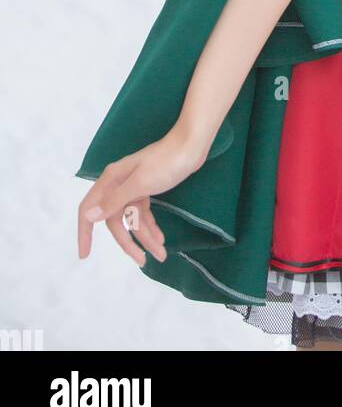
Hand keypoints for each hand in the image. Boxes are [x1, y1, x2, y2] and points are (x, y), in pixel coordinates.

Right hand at [77, 126, 206, 267]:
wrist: (191, 145)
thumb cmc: (165, 162)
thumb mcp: (140, 183)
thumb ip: (114, 200)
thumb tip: (89, 215)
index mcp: (111, 180)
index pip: (88, 209)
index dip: (84, 233)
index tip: (84, 255)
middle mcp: (118, 184)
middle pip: (115, 221)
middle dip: (128, 242)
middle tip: (142, 261)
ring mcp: (133, 187)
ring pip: (133, 220)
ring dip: (146, 237)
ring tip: (162, 254)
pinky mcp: (147, 188)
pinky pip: (144, 214)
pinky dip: (151, 227)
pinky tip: (161, 239)